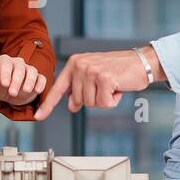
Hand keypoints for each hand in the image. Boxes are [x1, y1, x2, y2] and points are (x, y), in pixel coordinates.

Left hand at [0, 54, 46, 106]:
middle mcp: (17, 63)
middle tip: (12, 93)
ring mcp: (28, 69)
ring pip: (32, 71)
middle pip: (19, 67)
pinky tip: (37, 91)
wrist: (8, 93)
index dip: (5, 73)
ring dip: (29, 81)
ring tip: (26, 91)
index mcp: (3, 61)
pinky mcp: (37, 78)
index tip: (4, 85)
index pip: (5, 64)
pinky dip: (41, 84)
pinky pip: (41, 78)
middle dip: (16, 80)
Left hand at [33, 45, 164, 119]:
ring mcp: (91, 71)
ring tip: (112, 85)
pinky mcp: (104, 79)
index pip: (58, 88)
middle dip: (94, 98)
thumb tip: (71, 105)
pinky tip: (118, 88)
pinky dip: (113, 100)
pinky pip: (103, 104)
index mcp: (75, 63)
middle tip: (105, 86)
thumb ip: (80, 88)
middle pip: (78, 101)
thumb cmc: (118, 70)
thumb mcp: (94, 76)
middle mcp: (80, 65)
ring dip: (104, 99)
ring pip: (90, 104)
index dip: (48, 105)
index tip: (38, 116)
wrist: (141, 62)